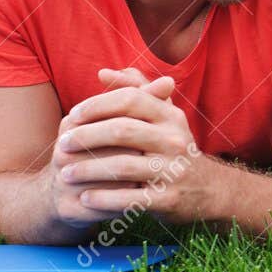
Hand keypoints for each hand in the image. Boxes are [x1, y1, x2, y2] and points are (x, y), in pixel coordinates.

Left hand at [52, 68, 209, 223]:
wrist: (209, 190)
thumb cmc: (174, 147)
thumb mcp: (164, 116)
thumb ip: (136, 90)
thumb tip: (103, 73)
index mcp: (170, 116)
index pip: (130, 100)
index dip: (97, 105)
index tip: (73, 115)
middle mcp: (174, 140)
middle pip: (122, 130)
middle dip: (86, 137)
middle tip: (61, 145)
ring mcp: (173, 170)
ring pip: (123, 166)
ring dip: (88, 170)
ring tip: (65, 174)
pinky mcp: (169, 199)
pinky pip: (130, 198)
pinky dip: (103, 199)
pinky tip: (85, 198)